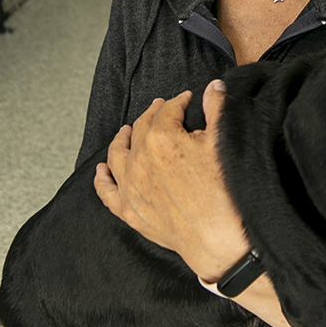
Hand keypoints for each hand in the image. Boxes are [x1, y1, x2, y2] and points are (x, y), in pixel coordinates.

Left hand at [95, 81, 247, 282]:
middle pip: (141, 130)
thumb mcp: (224, 143)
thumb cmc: (224, 193)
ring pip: (117, 156)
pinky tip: (100, 171)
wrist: (220, 239)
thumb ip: (216, 109)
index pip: (167, 111)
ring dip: (121, 140)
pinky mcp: (129, 211)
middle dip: (152, 115)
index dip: (178, 102)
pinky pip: (107, 192)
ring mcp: (131, 187)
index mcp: (161, 139)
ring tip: (126, 132)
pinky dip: (101, 179)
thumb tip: (213, 87)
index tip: (185, 100)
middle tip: (161, 110)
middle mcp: (139, 160)